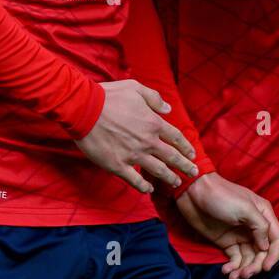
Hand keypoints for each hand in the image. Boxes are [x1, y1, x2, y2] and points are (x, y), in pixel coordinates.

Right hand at [75, 80, 198, 193]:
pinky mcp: (117, 165)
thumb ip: (154, 99)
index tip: (193, 154)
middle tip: (193, 173)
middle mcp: (147, 141)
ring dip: (169, 178)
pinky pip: (134, 180)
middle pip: (172, 157)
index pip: (176, 137)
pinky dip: (143, 187)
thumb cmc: (109, 96)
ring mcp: (133, 155)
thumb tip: (168, 109)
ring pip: (157, 170)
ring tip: (176, 183)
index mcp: (153, 123)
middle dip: (185, 166)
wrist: (84, 109)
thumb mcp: (135, 88)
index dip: (186, 147)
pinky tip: (149, 190)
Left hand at [175, 173, 278, 278]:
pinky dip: (233, 267)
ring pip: (249, 259)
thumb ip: (260, 227)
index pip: (276, 238)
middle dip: (256, 266)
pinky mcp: (227, 242)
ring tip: (233, 277)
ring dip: (244, 270)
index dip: (274, 255)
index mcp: (263, 215)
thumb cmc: (221, 196)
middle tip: (245, 275)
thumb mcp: (245, 208)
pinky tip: (226, 271)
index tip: (266, 268)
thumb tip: (265, 247)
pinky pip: (235, 259)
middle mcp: (255, 227)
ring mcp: (240, 236)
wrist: (194, 193)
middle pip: (262, 253)